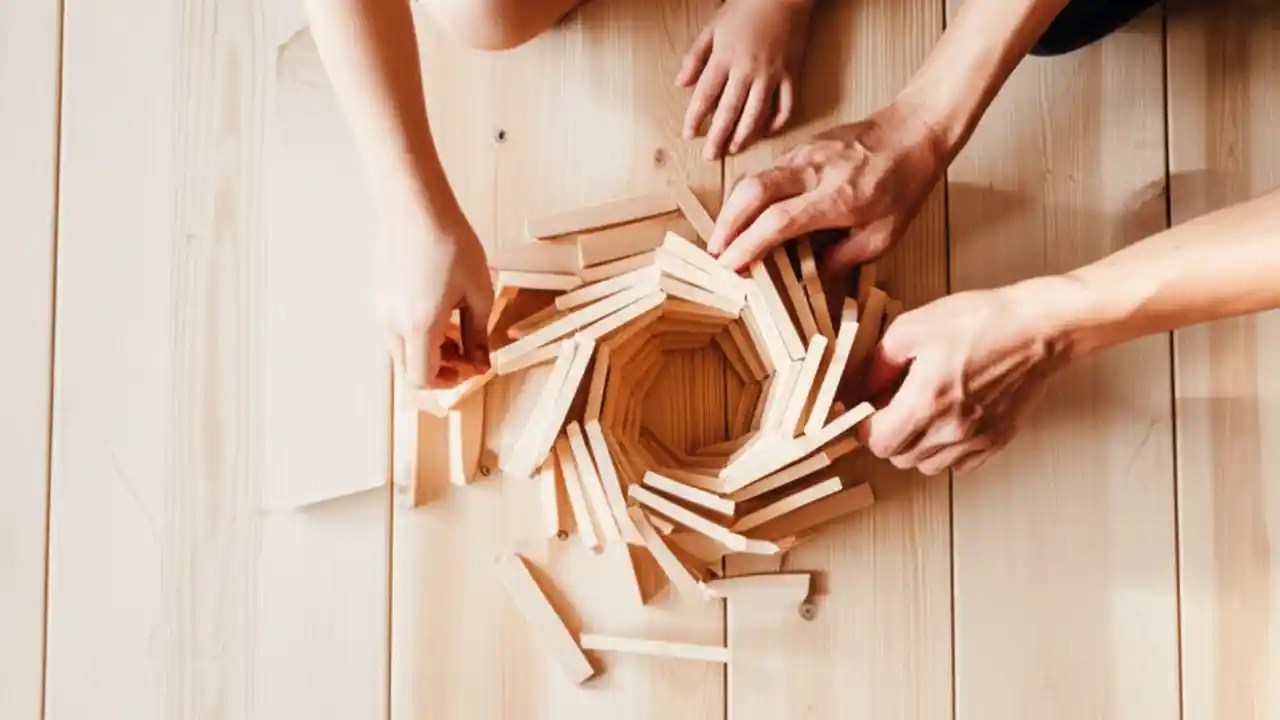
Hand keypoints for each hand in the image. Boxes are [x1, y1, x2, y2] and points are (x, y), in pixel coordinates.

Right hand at [374, 197, 492, 388]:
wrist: (414, 206)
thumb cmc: (450, 242)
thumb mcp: (478, 291)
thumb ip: (479, 334)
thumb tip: (480, 363)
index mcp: (419, 325)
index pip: (423, 379)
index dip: (449, 381)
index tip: (470, 366)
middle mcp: (392, 323)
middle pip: (410, 371)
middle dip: (440, 370)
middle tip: (465, 352)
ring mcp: (380, 310)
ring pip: (402, 352)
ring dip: (428, 352)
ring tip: (454, 327)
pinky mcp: (377, 297)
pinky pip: (395, 331)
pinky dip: (415, 334)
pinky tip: (436, 310)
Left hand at [678, 0, 812, 159]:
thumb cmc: (745, 8)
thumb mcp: (712, 27)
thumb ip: (695, 57)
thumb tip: (680, 83)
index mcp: (725, 58)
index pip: (705, 95)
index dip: (695, 118)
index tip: (689, 135)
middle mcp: (747, 70)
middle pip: (729, 111)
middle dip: (718, 136)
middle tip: (710, 156)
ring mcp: (772, 74)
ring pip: (757, 113)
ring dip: (745, 135)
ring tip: (734, 150)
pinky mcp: (792, 74)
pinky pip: (786, 104)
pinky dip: (778, 121)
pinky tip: (767, 131)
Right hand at [709, 100, 947, 272]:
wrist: (913, 131)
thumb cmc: (903, 185)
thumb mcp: (883, 235)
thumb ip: (842, 258)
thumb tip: (807, 278)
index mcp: (836, 197)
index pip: (778, 221)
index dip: (748, 244)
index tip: (730, 266)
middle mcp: (813, 172)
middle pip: (752, 192)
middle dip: (726, 224)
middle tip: (714, 253)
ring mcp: (803, 155)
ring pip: (752, 179)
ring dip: (732, 210)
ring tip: (723, 239)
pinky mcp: (799, 147)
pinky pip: (764, 171)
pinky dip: (747, 196)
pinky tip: (744, 215)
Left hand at [853, 278, 1078, 475]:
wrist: (1039, 328)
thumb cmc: (980, 321)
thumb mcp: (913, 327)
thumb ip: (878, 363)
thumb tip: (859, 388)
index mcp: (926, 401)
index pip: (878, 443)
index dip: (866, 428)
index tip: (869, 411)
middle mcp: (952, 429)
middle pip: (900, 457)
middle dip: (889, 434)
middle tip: (895, 406)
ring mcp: (977, 439)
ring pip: (928, 465)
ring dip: (917, 446)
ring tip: (923, 412)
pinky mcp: (998, 440)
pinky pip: (960, 464)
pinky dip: (947, 451)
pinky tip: (949, 421)